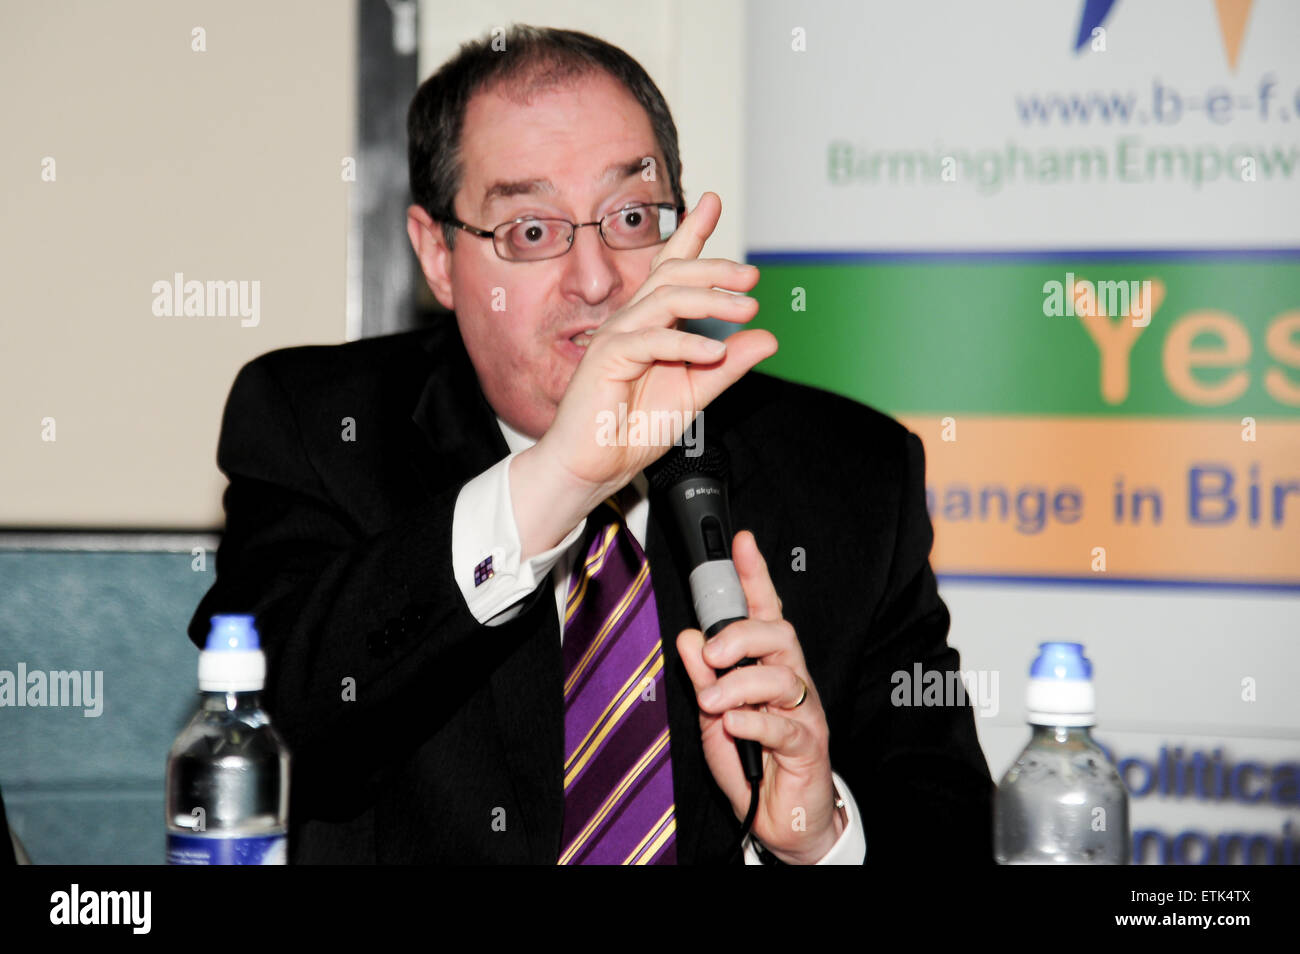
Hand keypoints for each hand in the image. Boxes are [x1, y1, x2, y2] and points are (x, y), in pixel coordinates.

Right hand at [514, 193, 777, 552]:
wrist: (595, 465)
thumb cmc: (632, 430)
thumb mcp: (696, 393)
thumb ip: (729, 366)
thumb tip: (768, 338)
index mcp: (651, 324)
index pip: (672, 269)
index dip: (692, 234)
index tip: (712, 202)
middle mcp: (632, 321)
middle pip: (673, 274)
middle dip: (715, 266)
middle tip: (753, 274)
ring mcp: (617, 336)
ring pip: (665, 298)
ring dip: (710, 299)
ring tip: (746, 307)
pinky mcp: (607, 358)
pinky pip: (652, 340)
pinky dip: (686, 343)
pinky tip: (715, 350)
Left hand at [676, 530, 843, 863]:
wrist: (781, 819)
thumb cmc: (752, 762)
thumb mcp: (715, 716)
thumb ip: (704, 678)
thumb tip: (689, 638)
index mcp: (767, 667)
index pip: (763, 611)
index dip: (754, 575)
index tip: (742, 543)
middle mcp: (791, 681)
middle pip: (778, 634)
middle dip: (741, 634)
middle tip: (711, 654)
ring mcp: (803, 712)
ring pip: (782, 676)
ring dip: (739, 685)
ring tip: (713, 704)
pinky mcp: (808, 745)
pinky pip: (784, 725)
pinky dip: (753, 722)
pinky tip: (733, 725)